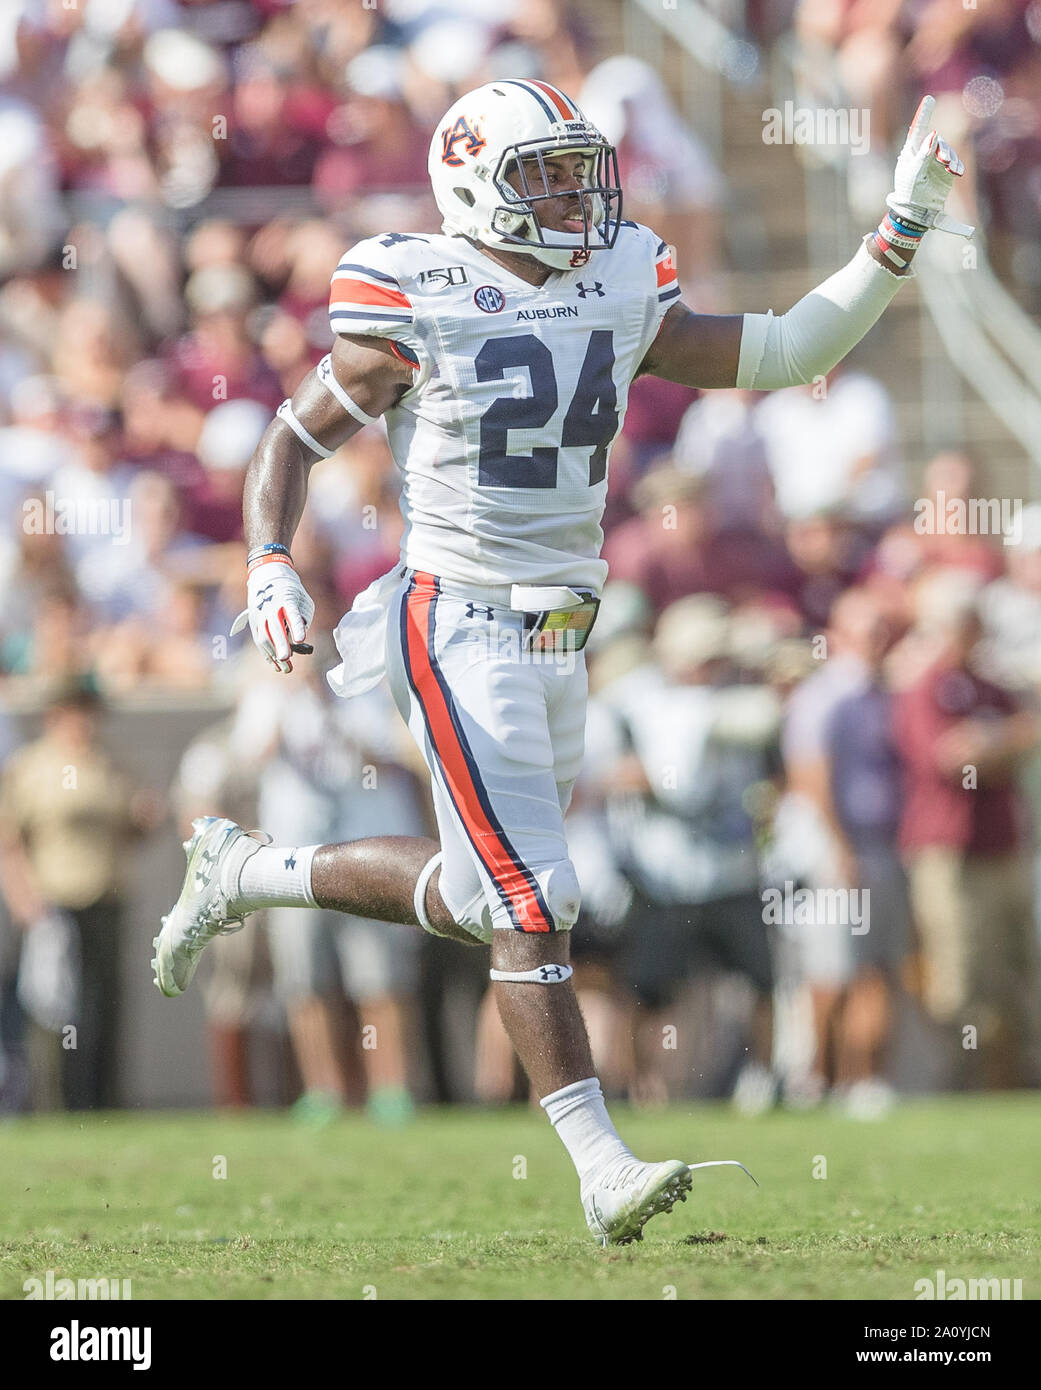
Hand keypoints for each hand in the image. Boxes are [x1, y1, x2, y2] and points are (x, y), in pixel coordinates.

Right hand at [231, 556, 314, 672]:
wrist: (267, 576)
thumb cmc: (291, 591)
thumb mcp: (302, 598)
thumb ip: (303, 616)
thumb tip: (299, 639)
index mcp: (286, 598)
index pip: (291, 613)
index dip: (296, 626)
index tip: (301, 639)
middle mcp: (270, 607)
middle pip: (274, 628)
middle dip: (280, 644)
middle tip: (287, 658)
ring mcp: (260, 615)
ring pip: (264, 637)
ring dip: (274, 654)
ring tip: (287, 669)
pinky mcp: (254, 622)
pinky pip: (260, 640)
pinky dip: (268, 654)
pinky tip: (277, 666)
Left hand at [887, 95, 973, 237]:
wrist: (917, 214)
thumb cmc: (909, 193)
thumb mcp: (914, 173)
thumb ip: (923, 153)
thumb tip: (933, 134)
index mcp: (911, 152)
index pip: (917, 130)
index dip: (924, 114)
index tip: (929, 99)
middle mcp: (924, 155)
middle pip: (938, 142)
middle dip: (942, 148)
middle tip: (943, 160)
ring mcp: (936, 163)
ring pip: (948, 152)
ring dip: (949, 158)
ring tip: (948, 168)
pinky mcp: (946, 172)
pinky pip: (955, 163)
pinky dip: (956, 166)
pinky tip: (954, 173)